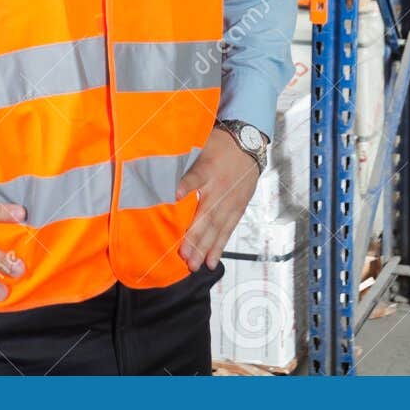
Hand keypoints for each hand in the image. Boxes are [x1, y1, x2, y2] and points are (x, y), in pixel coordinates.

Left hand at [176, 127, 261, 271]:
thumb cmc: (219, 145)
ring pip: (217, 228)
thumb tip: (161, 166)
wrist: (248, 144)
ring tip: (195, 265)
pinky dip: (219, 247)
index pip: (195, 177)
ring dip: (205, 248)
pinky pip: (228, 230)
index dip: (186, 185)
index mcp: (208, 168)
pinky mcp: (237, 208)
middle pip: (207, 214)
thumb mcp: (200, 144)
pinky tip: (211, 262)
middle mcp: (220, 188)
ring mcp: (230, 201)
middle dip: (195, 236)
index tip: (174, 195)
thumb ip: (183, 158)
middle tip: (183, 256)